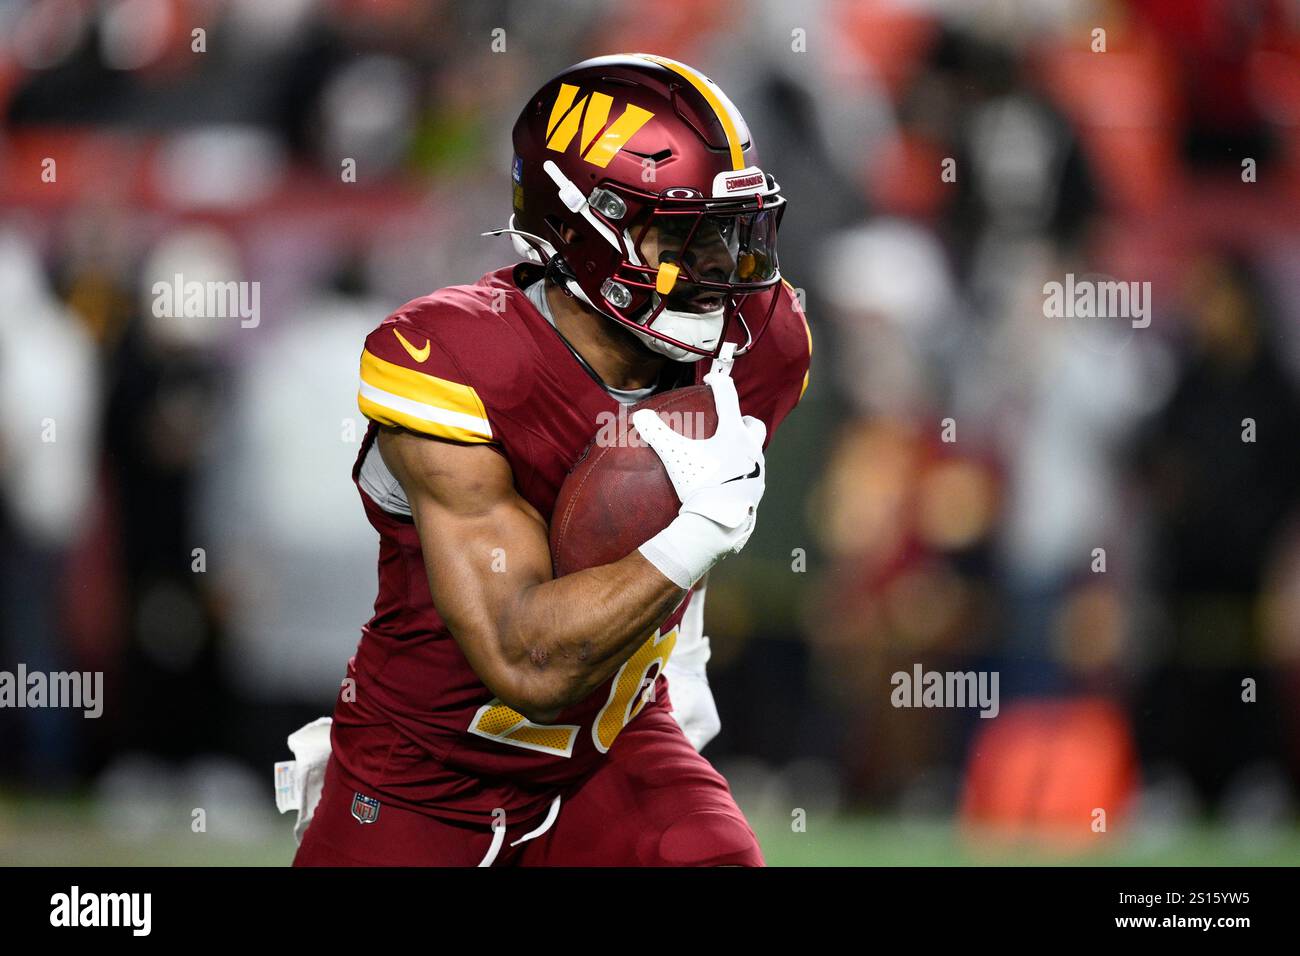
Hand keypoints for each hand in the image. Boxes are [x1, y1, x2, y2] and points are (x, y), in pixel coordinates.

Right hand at [633, 371, 766, 587]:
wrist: (716, 521)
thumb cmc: (698, 483)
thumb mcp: (675, 455)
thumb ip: (658, 433)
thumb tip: (640, 415)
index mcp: (734, 434)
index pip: (729, 397)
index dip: (719, 382)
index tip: (711, 380)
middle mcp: (751, 449)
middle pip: (753, 424)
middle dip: (742, 419)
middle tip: (727, 423)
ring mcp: (757, 470)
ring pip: (755, 450)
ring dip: (743, 446)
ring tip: (724, 452)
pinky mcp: (756, 488)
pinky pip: (752, 472)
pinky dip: (742, 469)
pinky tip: (728, 477)